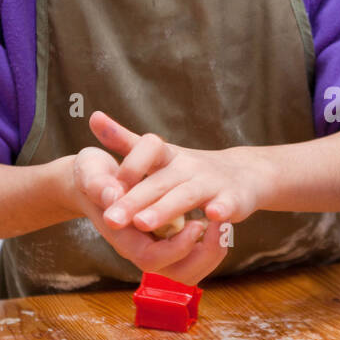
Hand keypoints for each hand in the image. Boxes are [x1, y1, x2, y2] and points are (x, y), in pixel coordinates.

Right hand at [64, 146, 215, 281]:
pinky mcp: (166, 238)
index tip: (196, 224)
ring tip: (224, 226)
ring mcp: (154, 245)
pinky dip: (209, 243)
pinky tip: (218, 220)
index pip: (152, 258)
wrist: (93, 178)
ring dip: (211, 252)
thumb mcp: (89, 171)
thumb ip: (96, 183)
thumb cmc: (91, 175)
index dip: (177, 247)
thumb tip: (112, 194)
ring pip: (189, 270)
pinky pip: (194, 255)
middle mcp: (140, 246)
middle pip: (176, 271)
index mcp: (122, 235)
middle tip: (220, 227)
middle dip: (202, 253)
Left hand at [90, 111, 269, 234]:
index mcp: (169, 157)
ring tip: (142, 223)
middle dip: (133, 201)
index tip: (103, 187)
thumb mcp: (160, 154)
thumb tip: (92, 116)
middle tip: (109, 219)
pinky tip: (211, 218)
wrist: (247, 174)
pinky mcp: (235, 198)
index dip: (128, 168)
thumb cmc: (193, 170)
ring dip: (165, 209)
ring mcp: (212, 182)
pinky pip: (228, 204)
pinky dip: (222, 209)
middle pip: (159, 183)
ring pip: (186, 196)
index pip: (147, 154)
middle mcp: (189, 167)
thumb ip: (126, 141)